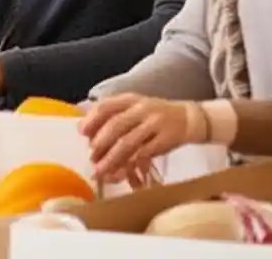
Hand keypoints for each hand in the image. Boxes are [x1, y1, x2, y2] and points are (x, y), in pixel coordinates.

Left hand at [79, 93, 202, 182]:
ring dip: (111, 158)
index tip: (82, 133)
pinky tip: (122, 173)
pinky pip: (144, 154)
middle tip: (91, 157)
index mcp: (130, 99)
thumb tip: (88, 135)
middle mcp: (142, 108)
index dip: (92, 120)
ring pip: (128, 142)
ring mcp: (155, 123)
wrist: (189, 118)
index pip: (106, 106)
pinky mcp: (166, 139)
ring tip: (100, 171)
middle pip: (116, 125)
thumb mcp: (134, 108)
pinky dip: (130, 165)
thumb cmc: (154, 116)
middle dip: (100, 143)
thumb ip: (114, 117)